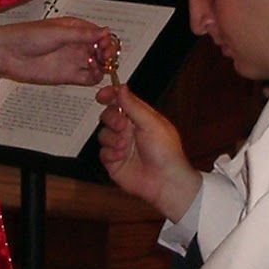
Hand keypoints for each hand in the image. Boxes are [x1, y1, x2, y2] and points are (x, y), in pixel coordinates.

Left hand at [0, 17, 117, 85]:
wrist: (8, 54)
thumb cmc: (28, 36)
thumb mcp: (58, 32)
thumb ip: (82, 34)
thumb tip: (106, 31)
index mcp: (76, 29)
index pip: (101, 34)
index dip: (107, 41)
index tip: (106, 46)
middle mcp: (77, 44)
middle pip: (103, 50)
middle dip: (109, 54)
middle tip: (106, 59)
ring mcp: (74, 60)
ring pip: (98, 65)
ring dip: (104, 67)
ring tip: (99, 67)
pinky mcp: (68, 76)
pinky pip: (88, 78)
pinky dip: (95, 78)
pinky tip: (92, 75)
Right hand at [95, 84, 200, 220]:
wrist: (165, 181)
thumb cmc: (166, 151)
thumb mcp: (151, 123)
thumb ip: (133, 105)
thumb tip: (121, 87)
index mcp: (140, 118)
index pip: (121, 101)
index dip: (110, 95)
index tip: (102, 95)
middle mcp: (128, 130)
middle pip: (108, 115)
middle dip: (112, 119)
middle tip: (122, 126)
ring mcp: (120, 146)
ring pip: (103, 134)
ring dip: (112, 139)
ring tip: (125, 147)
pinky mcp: (113, 161)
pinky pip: (102, 152)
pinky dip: (110, 153)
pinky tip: (121, 157)